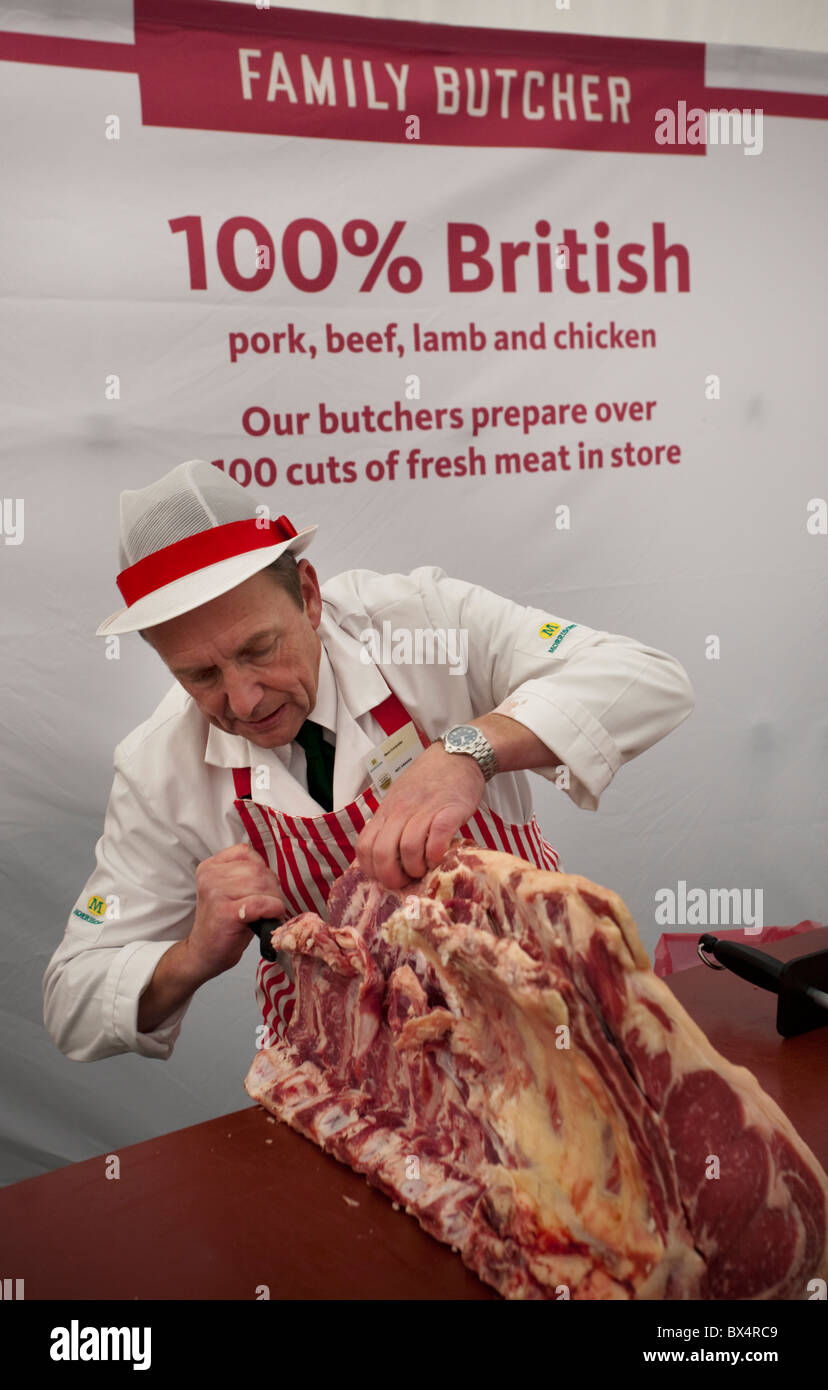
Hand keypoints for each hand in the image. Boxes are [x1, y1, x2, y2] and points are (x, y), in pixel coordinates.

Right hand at [188, 843, 285, 982]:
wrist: (204, 953)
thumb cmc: (223, 923)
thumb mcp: (230, 891)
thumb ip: (245, 874)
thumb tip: (272, 873)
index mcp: (210, 866)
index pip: (246, 853)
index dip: (262, 869)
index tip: (262, 887)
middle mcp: (210, 876)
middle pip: (257, 869)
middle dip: (272, 888)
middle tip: (270, 905)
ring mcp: (216, 893)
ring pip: (262, 884)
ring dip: (274, 900)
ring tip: (268, 913)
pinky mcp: (226, 912)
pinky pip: (261, 903)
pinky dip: (272, 910)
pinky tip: (269, 918)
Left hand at [355, 743, 484, 889]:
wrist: (457, 754)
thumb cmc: (428, 779)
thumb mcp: (400, 798)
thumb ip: (391, 823)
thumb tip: (384, 855)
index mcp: (386, 811)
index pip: (364, 847)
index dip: (372, 869)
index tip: (387, 876)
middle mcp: (400, 812)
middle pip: (382, 853)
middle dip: (392, 876)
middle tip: (406, 881)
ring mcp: (424, 811)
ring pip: (407, 849)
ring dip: (415, 868)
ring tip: (425, 869)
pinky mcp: (449, 811)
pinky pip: (436, 838)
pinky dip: (435, 855)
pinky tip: (439, 857)